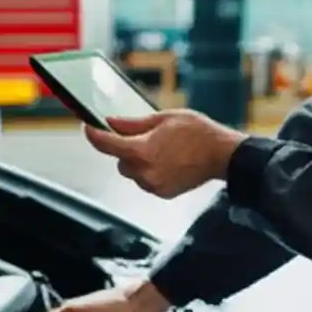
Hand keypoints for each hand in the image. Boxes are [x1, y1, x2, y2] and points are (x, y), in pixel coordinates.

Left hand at [85, 109, 247, 198]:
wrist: (223, 155)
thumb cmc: (197, 133)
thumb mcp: (163, 119)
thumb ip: (133, 123)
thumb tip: (111, 122)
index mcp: (141, 151)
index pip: (105, 144)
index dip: (93, 134)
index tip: (88, 127)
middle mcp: (144, 172)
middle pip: (120, 160)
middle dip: (126, 148)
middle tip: (143, 135)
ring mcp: (153, 185)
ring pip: (132, 172)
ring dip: (138, 160)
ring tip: (162, 148)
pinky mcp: (162, 193)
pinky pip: (146, 180)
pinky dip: (150, 170)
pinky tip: (168, 160)